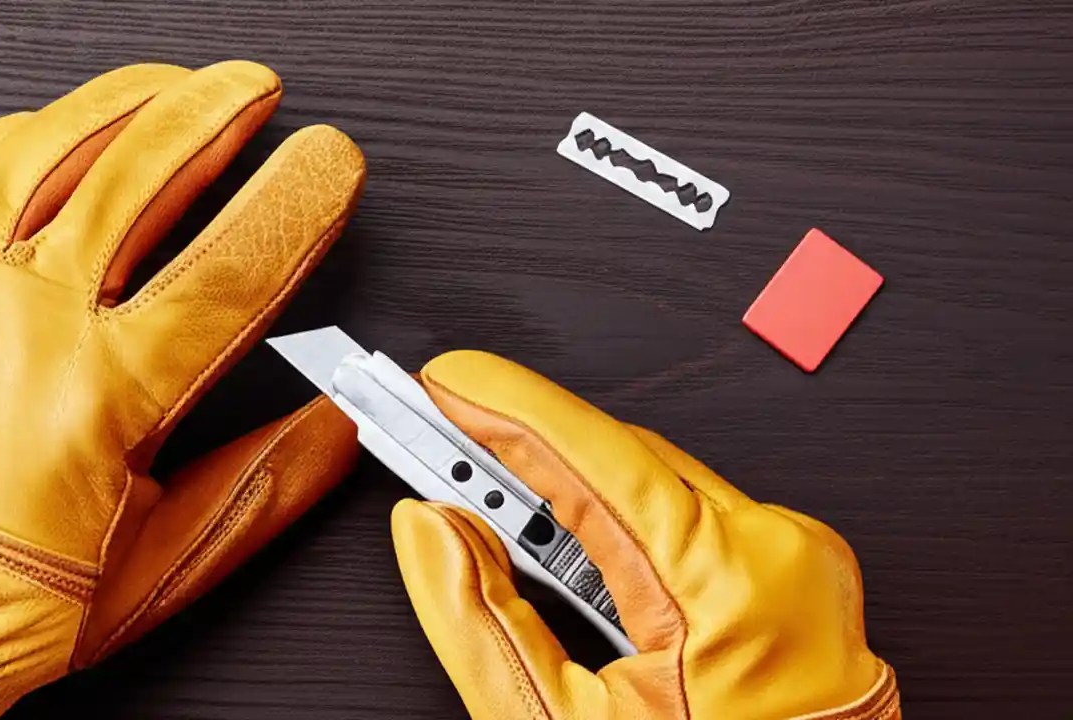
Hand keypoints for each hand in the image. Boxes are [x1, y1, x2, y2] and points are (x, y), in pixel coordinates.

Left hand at [0, 61, 363, 718]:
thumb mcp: (157, 566)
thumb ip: (262, 487)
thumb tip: (332, 433)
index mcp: (105, 392)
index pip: (232, 266)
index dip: (296, 200)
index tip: (327, 162)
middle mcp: (27, 322)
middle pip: (141, 177)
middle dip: (217, 115)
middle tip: (256, 92)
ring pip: (50, 153)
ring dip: (126, 104)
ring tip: (176, 86)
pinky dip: (19, 134)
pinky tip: (58, 124)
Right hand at [392, 351, 898, 719]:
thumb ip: (482, 622)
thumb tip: (433, 530)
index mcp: (724, 589)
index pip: (595, 456)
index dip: (507, 407)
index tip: (448, 382)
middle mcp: (774, 553)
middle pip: (621, 456)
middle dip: (524, 447)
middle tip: (441, 437)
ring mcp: (797, 560)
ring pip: (656, 478)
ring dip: (571, 483)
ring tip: (490, 492)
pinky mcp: (799, 572)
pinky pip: (696, 509)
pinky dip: (623, 515)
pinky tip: (572, 538)